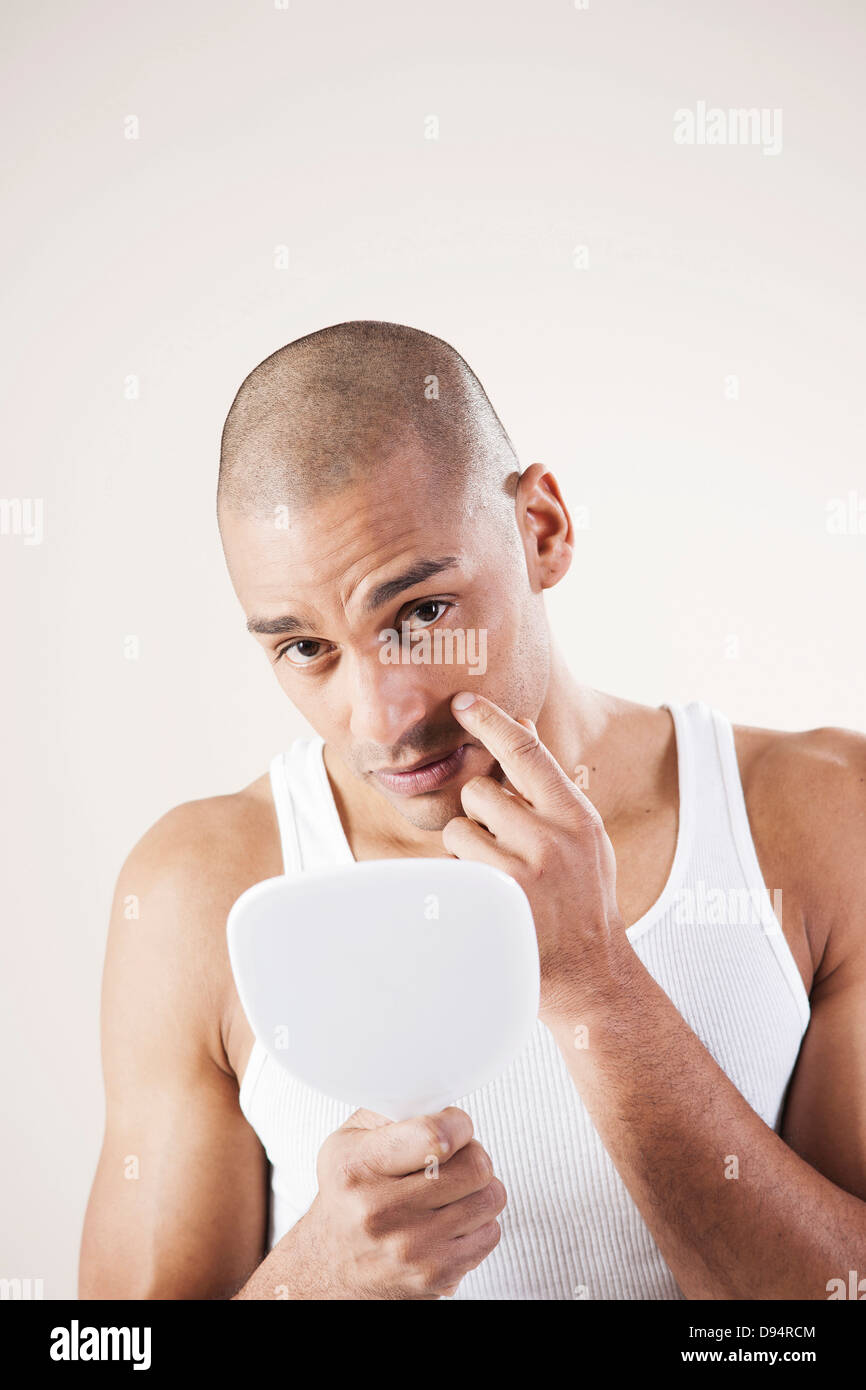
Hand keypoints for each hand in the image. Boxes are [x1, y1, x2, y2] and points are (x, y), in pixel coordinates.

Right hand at [293, 1106, 505, 1298]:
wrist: (332, 1265)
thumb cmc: (348, 1194)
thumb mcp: (349, 1140)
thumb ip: (392, 1108)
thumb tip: (438, 1090)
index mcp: (357, 1168)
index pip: (435, 1137)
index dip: (458, 1124)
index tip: (454, 1124)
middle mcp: (380, 1212)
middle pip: (476, 1165)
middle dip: (472, 1153)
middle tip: (453, 1157)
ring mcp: (412, 1249)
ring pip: (491, 1197)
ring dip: (478, 1187)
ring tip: (452, 1188)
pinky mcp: (437, 1275)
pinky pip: (491, 1232)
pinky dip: (478, 1221)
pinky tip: (450, 1218)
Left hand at [442, 692, 628, 1025]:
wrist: (591, 974)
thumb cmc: (582, 898)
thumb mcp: (582, 836)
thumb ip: (550, 786)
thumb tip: (521, 725)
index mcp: (577, 815)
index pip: (527, 749)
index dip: (490, 720)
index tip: (463, 702)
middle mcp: (554, 838)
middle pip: (480, 790)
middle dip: (480, 812)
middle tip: (501, 841)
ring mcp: (525, 871)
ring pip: (461, 826)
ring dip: (469, 845)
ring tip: (497, 872)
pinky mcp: (498, 901)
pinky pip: (455, 864)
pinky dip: (461, 874)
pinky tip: (486, 895)